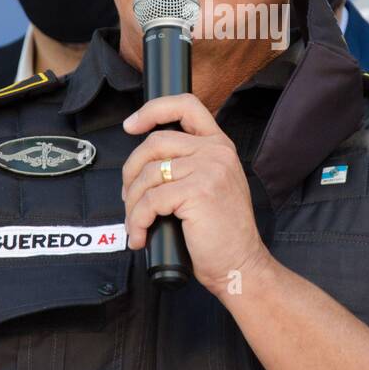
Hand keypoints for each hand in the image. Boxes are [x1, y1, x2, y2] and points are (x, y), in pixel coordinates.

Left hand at [121, 94, 267, 293]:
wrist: (240, 264)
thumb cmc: (221, 233)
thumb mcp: (211, 186)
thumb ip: (188, 165)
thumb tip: (143, 165)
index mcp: (219, 146)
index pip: (186, 106)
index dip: (152, 110)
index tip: (131, 125)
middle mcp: (216, 152)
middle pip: (154, 143)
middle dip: (130, 171)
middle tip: (128, 197)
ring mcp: (208, 169)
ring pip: (147, 175)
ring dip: (132, 204)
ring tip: (136, 225)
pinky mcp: (197, 191)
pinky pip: (150, 200)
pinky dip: (137, 221)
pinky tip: (141, 236)